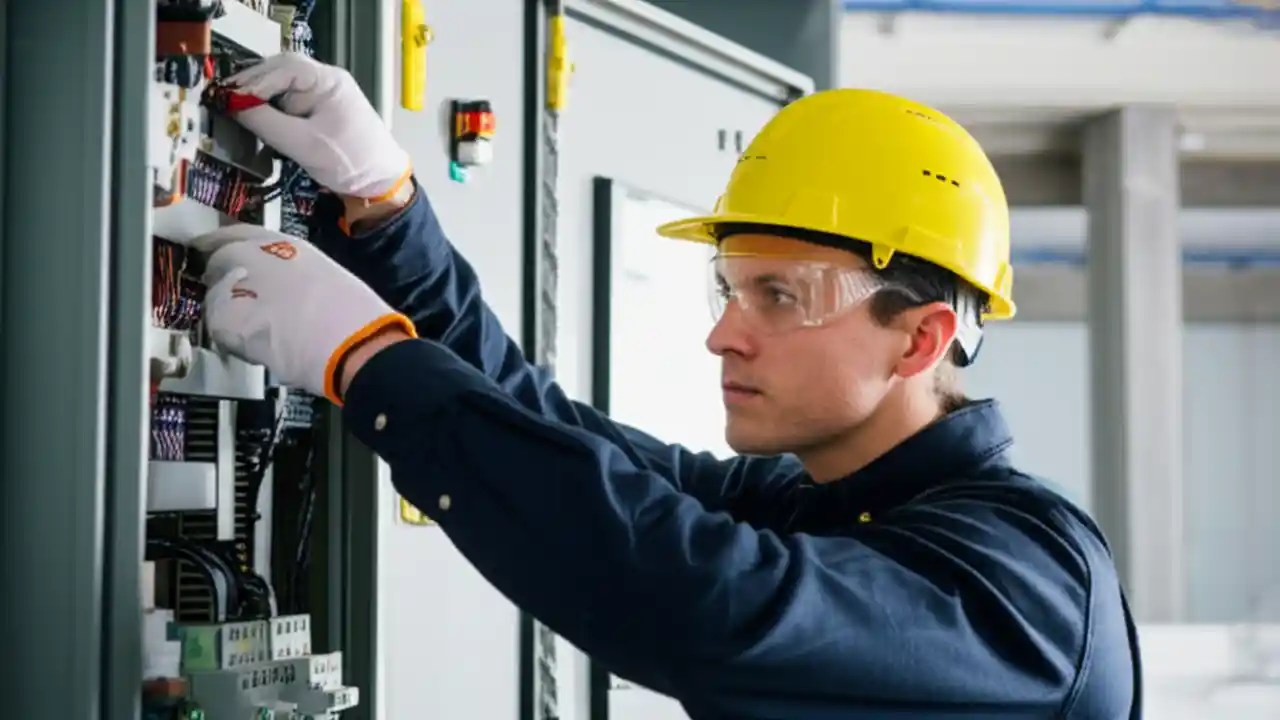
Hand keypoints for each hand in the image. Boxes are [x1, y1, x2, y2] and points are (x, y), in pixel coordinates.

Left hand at [193, 224, 416, 403]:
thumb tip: (283, 287)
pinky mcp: (227, 321)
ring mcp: (238, 286)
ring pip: (215, 296)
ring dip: (228, 310)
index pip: (238, 235)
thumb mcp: (324, 277)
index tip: (213, 248)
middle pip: (220, 262)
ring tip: (255, 328)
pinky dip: (230, 337)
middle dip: (224, 279)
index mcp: (285, 245)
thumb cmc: (353, 315)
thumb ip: (294, 275)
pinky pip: (217, 327)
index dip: (222, 243)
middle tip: (237, 299)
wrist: (351, 343)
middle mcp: (256, 257)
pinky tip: (252, 346)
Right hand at [224, 53, 411, 200]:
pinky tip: (258, 120)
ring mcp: (323, 96)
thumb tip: (234, 106)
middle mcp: (326, 81)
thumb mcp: (303, 144)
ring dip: (261, 98)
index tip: (231, 95)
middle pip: (280, 72)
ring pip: (282, 88)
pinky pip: (289, 103)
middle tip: (227, 101)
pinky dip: (272, 110)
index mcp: (329, 80)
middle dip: (253, 86)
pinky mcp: (319, 112)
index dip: (254, 79)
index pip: (284, 67)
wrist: (380, 184)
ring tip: (238, 110)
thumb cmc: (351, 163)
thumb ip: (266, 123)